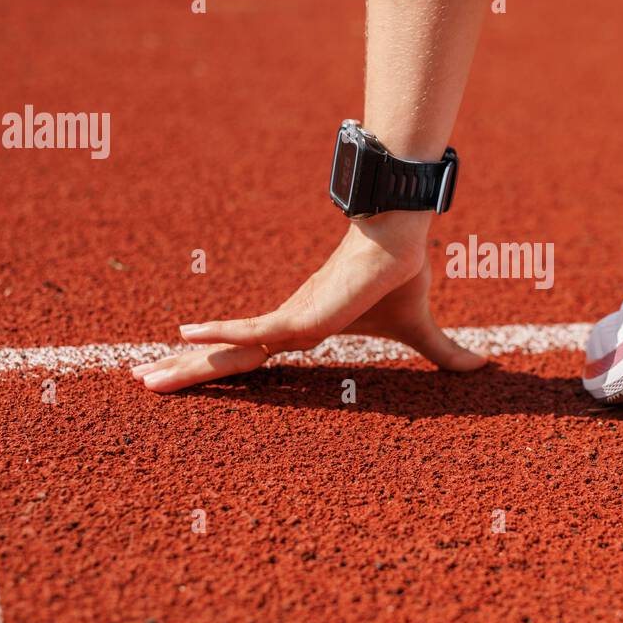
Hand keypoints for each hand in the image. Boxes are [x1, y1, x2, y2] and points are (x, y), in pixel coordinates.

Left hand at [132, 212, 485, 392]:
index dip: (218, 363)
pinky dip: (221, 331)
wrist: (402, 239)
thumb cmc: (400, 275)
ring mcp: (288, 320)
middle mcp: (285, 325)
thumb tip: (483, 369)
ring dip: (185, 364)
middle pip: (226, 354)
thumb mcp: (418, 330)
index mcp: (301, 328)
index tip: (185, 374)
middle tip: (140, 384)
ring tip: (141, 380)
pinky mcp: (300, 314)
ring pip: (227, 348)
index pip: (251, 353)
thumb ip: (441, 354)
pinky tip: (185, 332)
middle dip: (184, 370)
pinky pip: (254, 328)